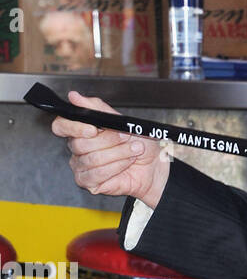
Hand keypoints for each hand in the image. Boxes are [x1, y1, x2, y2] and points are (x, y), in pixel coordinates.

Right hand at [51, 91, 170, 208]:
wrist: (154, 166)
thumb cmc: (139, 143)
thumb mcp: (120, 120)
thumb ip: (97, 108)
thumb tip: (74, 96)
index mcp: (80, 130)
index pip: (61, 126)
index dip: (74, 127)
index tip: (93, 129)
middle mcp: (77, 148)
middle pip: (79, 144)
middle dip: (108, 140)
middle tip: (126, 138)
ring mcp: (81, 166)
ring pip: (91, 159)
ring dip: (117, 154)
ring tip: (133, 151)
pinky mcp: (88, 182)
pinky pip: (96, 174)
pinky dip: (115, 167)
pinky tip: (126, 164)